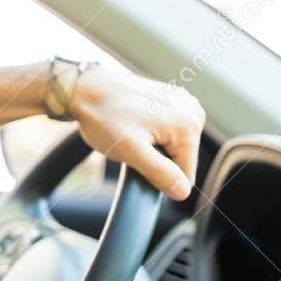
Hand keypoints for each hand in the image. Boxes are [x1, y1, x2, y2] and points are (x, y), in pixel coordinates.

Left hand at [68, 67, 205, 200]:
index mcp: (188, 125)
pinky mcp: (173, 100)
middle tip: (132, 144)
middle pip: (181, 159)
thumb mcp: (131, 152)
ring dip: (153, 148)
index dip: (158, 176)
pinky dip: (153, 134)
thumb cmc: (104, 117)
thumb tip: (183, 191)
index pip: (185, 175)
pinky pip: (169, 132)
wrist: (87, 89)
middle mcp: (193, 111)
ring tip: (132, 133)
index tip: (138, 159)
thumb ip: (161, 173)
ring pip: (174, 147)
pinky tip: (136, 123)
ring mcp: (184, 103)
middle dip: (156, 160)